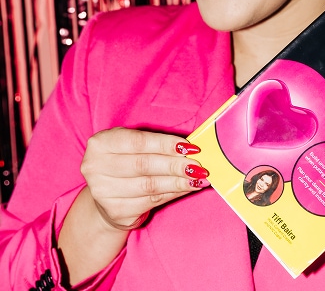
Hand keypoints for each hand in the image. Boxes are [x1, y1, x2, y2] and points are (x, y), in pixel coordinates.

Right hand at [81, 127, 208, 230]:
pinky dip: (174, 193)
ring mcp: (104, 193)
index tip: (189, 147)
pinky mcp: (116, 212)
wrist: (107, 192)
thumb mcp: (132, 144)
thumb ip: (155, 143)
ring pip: (150, 186)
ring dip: (179, 181)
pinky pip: (152, 201)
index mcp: (100, 144)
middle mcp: (96, 168)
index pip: (139, 142)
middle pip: (144, 165)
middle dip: (175, 165)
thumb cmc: (127, 159)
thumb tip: (188, 147)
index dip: (166, 144)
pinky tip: (188, 188)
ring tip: (199, 177)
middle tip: (198, 165)